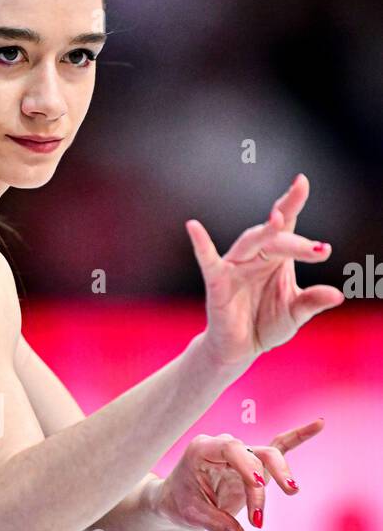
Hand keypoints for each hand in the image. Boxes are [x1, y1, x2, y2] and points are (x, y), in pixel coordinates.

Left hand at [152, 417, 324, 530]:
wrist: (177, 498)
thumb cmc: (181, 502)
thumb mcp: (191, 515)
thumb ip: (216, 524)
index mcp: (203, 449)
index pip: (231, 450)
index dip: (246, 466)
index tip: (257, 486)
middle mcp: (224, 446)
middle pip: (253, 456)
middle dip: (262, 484)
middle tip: (259, 516)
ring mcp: (241, 453)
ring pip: (268, 457)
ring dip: (281, 474)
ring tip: (292, 491)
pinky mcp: (254, 462)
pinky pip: (279, 446)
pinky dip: (299, 437)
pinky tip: (320, 424)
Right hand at [186, 175, 344, 369]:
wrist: (239, 349)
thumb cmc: (266, 324)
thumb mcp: (295, 313)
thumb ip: (312, 301)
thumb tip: (338, 294)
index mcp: (276, 256)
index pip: (287, 225)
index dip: (293, 201)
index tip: (301, 181)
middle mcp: (255, 255)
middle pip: (274, 236)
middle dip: (295, 240)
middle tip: (318, 250)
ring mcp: (234, 266)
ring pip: (251, 242)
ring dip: (265, 232)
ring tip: (278, 219)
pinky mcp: (217, 282)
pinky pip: (208, 260)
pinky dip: (201, 243)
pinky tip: (193, 226)